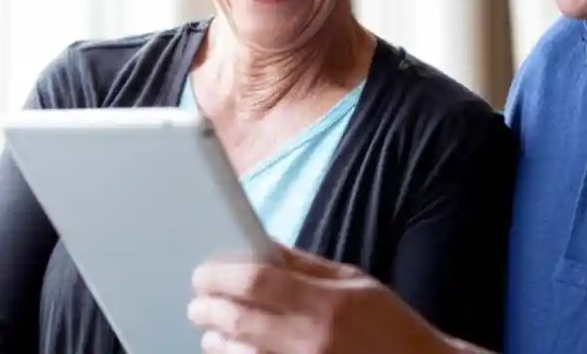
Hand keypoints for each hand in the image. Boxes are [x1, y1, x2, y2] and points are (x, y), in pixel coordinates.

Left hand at [189, 245, 476, 353]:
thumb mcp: (354, 282)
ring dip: (217, 340)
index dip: (219, 275)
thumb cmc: (389, 325)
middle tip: (197, 303)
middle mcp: (309, 340)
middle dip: (207, 309)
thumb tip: (262, 244)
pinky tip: (234, 352)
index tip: (202, 274)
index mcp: (324, 303)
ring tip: (213, 330)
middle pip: (237, 320)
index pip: (255, 281)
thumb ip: (305, 265)